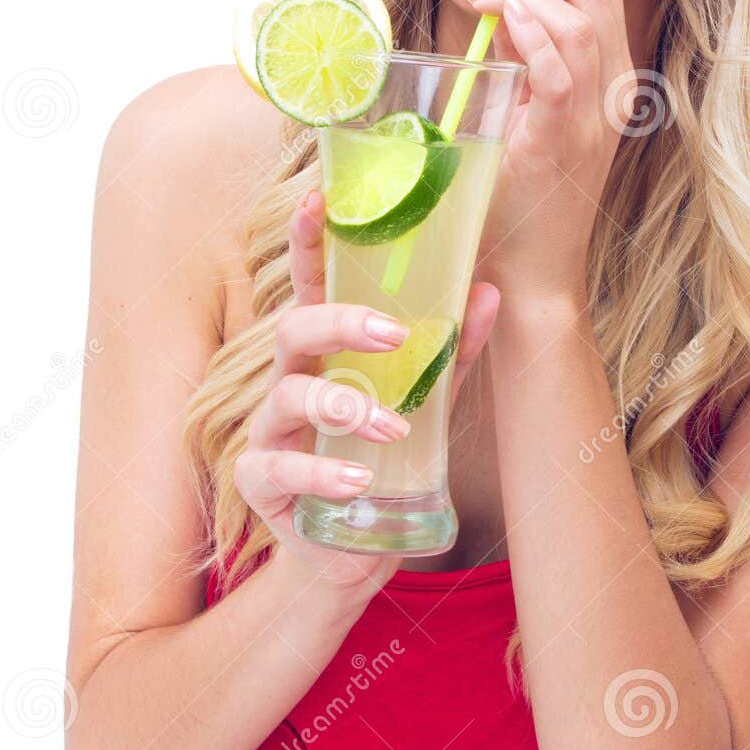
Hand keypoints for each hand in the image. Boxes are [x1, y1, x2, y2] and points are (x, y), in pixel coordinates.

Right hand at [232, 189, 500, 600]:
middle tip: (394, 334)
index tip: (318, 197)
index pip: (310, 285)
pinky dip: (322, 471)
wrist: (357, 552)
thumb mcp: (428, 405)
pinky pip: (281, 468)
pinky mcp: (260, 482)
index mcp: (324, 353)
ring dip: (344, 405)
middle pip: (292, 328)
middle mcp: (287, 382)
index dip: (308, 241)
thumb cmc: (386, 465)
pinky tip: (359, 477)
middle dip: (340, 323)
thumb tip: (489, 291)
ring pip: (288, 396)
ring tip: (392, 426)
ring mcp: (268, 431)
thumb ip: (450, 355)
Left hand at [466, 0, 636, 304]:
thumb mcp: (525, 112)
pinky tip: (505, 17)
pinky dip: (534, 34)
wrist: (531, 272)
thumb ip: (523, 59)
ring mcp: (595, 117)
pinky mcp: (567, 143)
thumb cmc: (519, 197)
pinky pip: (562, 73)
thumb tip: (502, 7)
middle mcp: (613, 90)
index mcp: (609, 77)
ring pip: (583, 17)